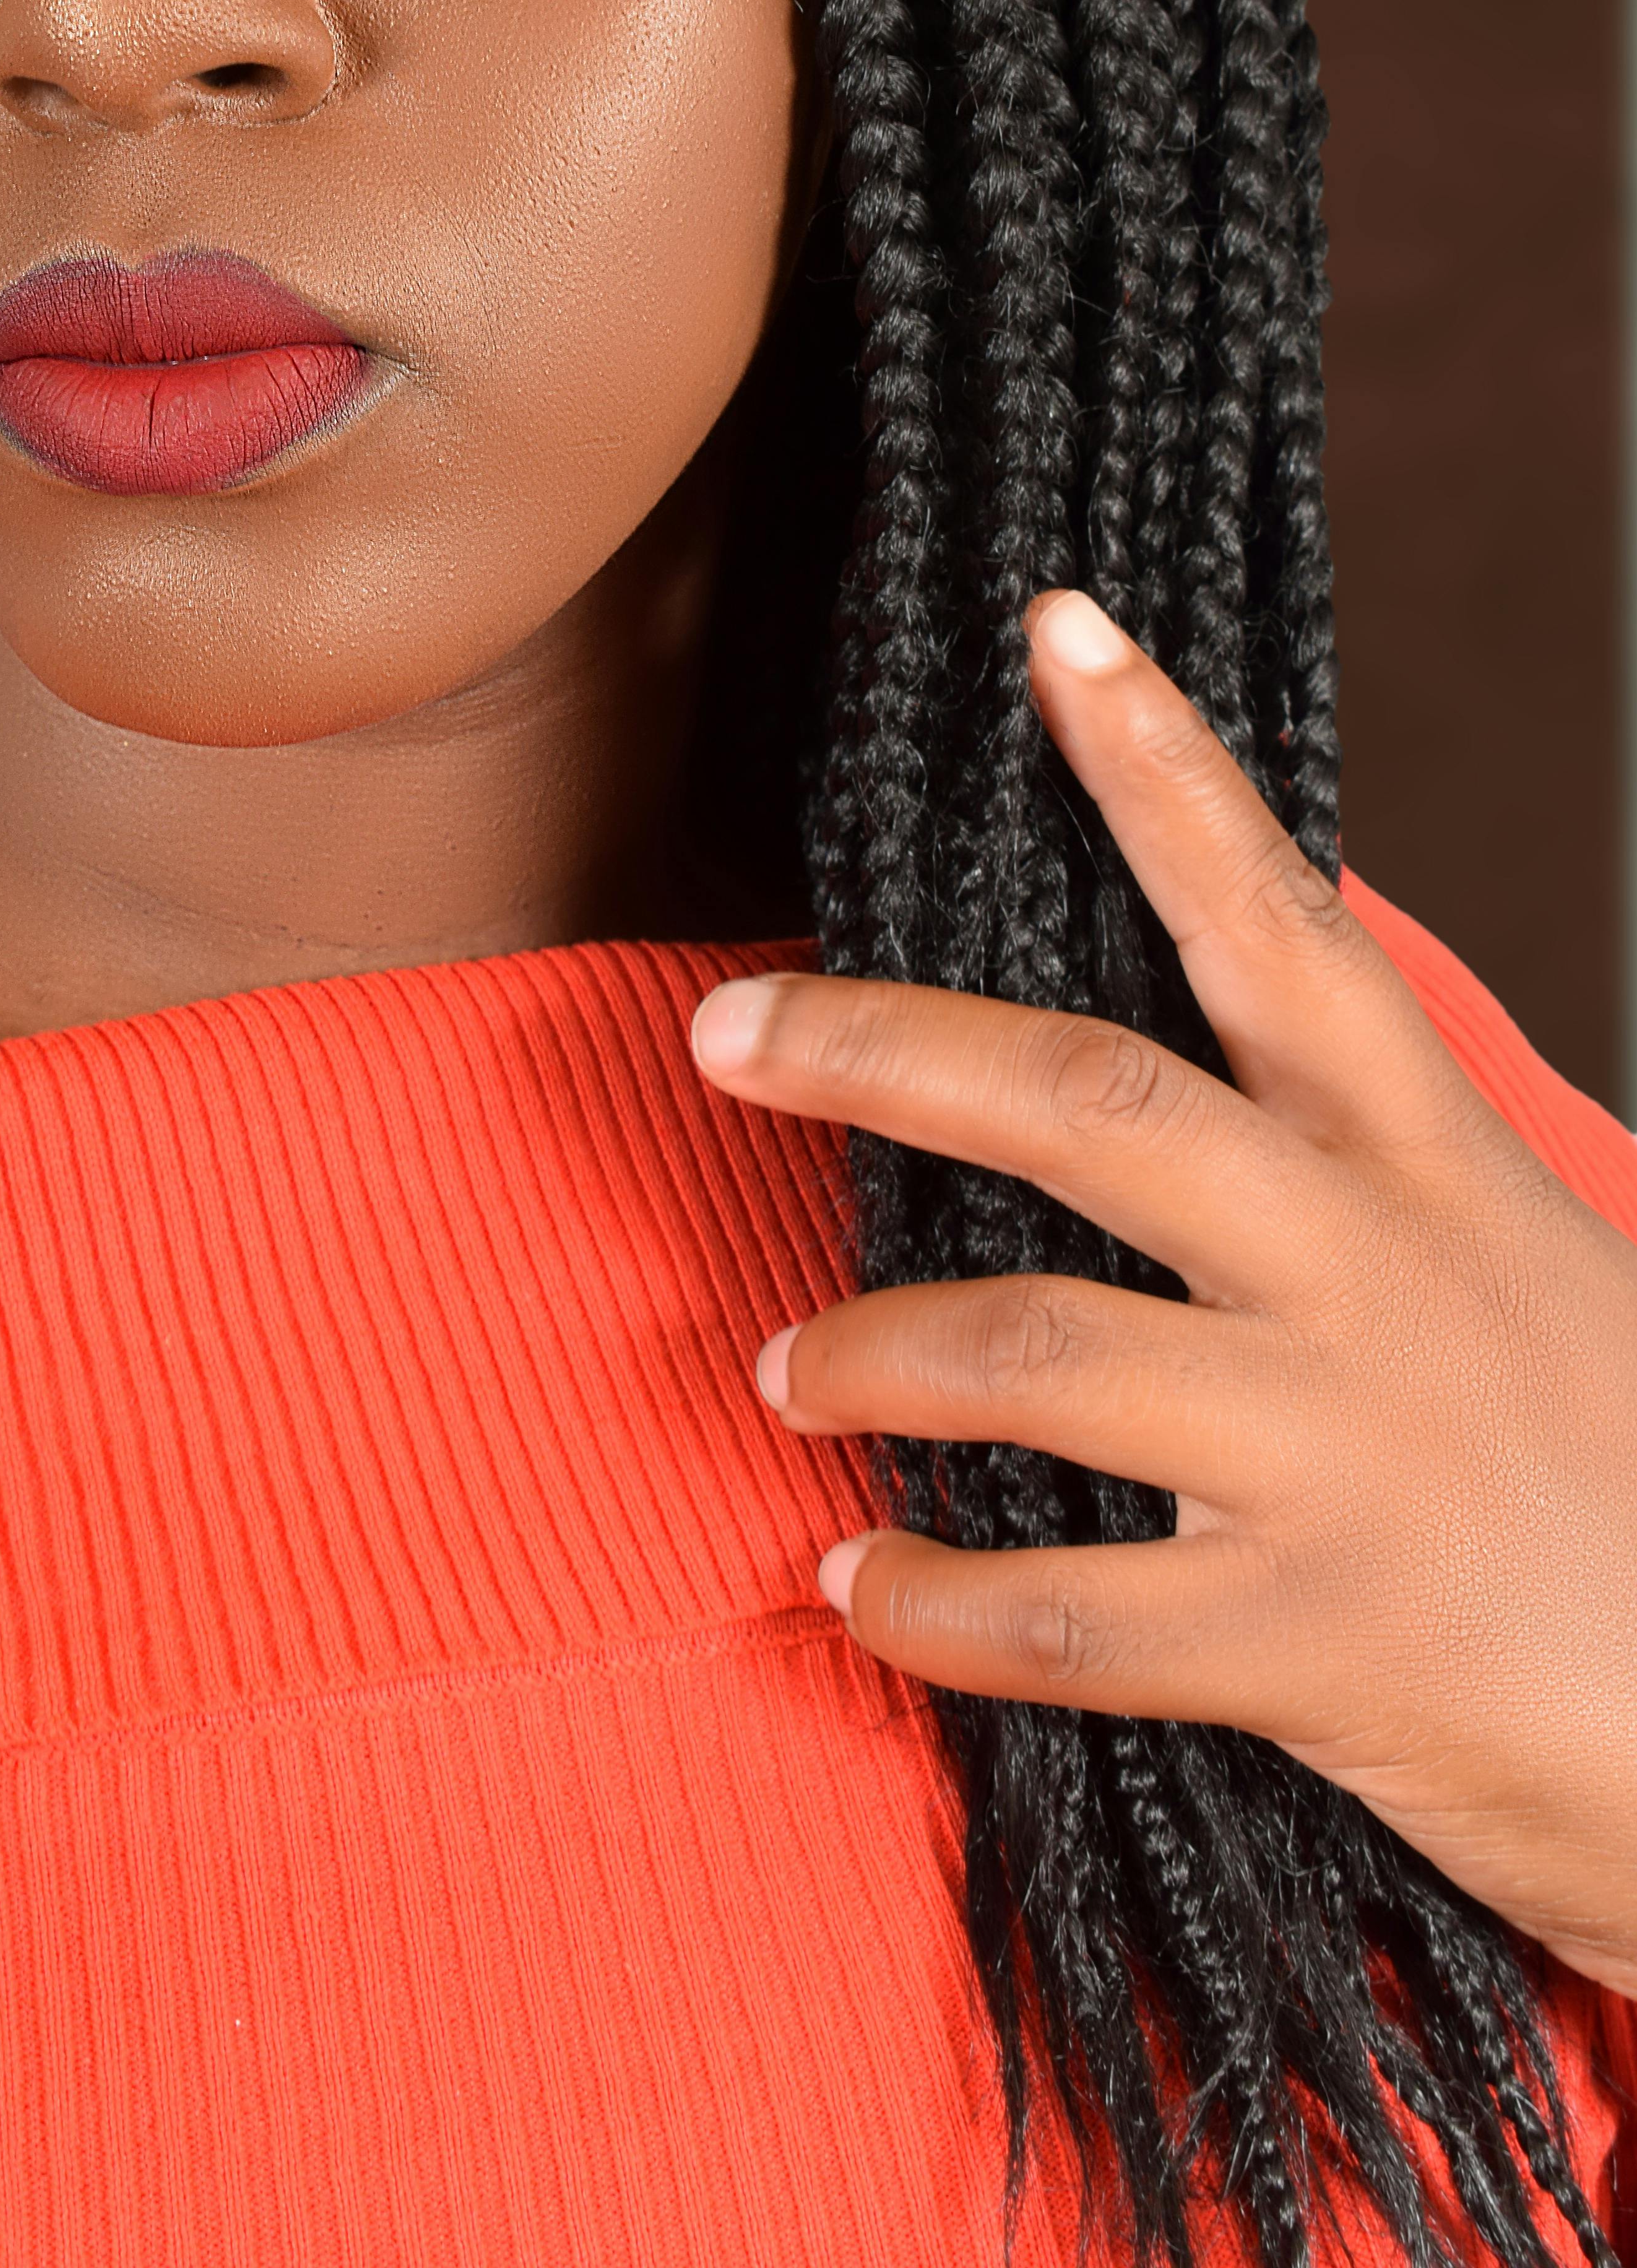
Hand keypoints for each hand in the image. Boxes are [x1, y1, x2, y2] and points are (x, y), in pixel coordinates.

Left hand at [689, 591, 1636, 1996]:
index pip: (1282, 920)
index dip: (1168, 770)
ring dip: (873, 1353)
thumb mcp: (1508, 1262)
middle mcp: (1375, 1275)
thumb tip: (1132, 1087)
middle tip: (724, 1029)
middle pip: (1097, 1106)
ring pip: (1041, 1354)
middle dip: (887, 1051)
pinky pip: (1063, 1615)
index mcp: (1427, 1162)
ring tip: (778, 1368)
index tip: (1058, 632)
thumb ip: (1345, 1170)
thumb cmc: (1609, 1478)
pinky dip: (930, 1602)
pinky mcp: (1316, 1640)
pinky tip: (856, 1586)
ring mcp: (1343, 1455)